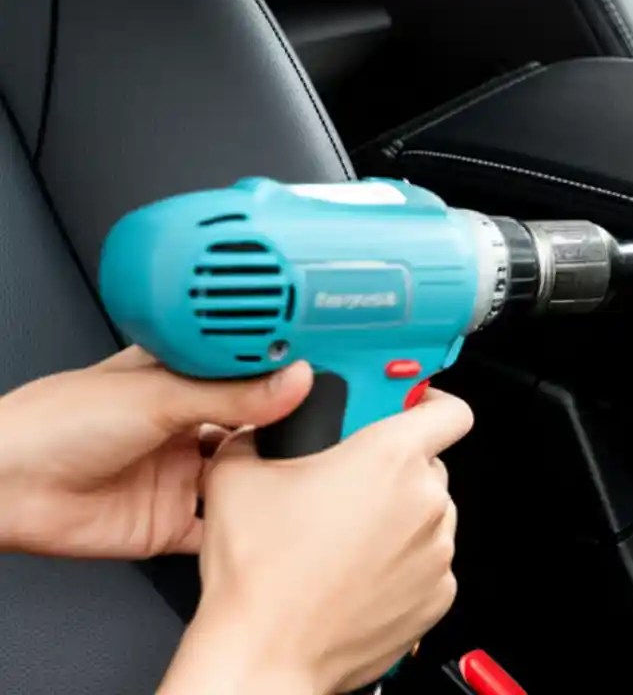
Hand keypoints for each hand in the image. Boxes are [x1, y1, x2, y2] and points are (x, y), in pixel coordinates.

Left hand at [0, 346, 311, 557]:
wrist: (2, 487)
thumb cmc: (53, 424)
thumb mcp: (156, 395)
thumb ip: (232, 395)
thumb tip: (295, 382)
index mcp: (176, 381)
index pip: (243, 372)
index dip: (281, 372)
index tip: (328, 371)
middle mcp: (180, 427)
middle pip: (249, 427)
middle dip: (284, 428)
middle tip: (331, 426)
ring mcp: (176, 476)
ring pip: (241, 479)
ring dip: (268, 479)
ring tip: (310, 472)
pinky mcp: (169, 523)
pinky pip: (219, 530)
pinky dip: (244, 530)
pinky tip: (271, 520)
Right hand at [159, 388, 471, 694]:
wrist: (266, 652)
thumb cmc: (259, 572)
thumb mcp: (238, 473)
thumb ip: (263, 430)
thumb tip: (265, 422)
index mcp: (390, 458)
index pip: (450, 410)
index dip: (429, 402)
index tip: (409, 406)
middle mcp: (425, 502)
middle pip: (429, 464)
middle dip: (395, 467)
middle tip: (349, 484)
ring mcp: (437, 551)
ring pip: (429, 514)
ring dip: (399, 516)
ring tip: (345, 537)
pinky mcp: (438, 594)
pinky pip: (428, 562)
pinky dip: (402, 561)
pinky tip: (356, 571)